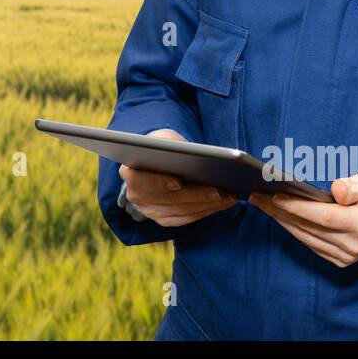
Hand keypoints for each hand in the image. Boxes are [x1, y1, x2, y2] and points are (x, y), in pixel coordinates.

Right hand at [119, 129, 240, 226]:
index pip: (141, 180)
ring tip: (228, 196)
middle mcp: (136, 196)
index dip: (158, 182)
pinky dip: (207, 210)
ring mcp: (149, 211)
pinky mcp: (164, 219)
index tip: (178, 181)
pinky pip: (187, 218)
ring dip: (207, 204)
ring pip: (181, 211)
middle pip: (168, 199)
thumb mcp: (162, 139)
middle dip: (196, 195)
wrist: (155, 162)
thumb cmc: (162, 148)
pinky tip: (223, 203)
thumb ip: (172, 145)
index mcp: (129, 173)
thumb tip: (196, 155)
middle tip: (219, 190)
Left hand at [246, 171, 357, 267]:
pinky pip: (311, 244)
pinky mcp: (342, 260)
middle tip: (255, 195)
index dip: (297, 208)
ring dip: (281, 221)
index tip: (275, 196)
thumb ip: (354, 186)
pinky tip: (279, 216)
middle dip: (279, 211)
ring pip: (306, 238)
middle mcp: (354, 245)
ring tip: (261, 203)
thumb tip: (334, 190)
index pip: (324, 217)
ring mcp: (347, 256)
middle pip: (309, 228)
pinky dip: (294, 230)